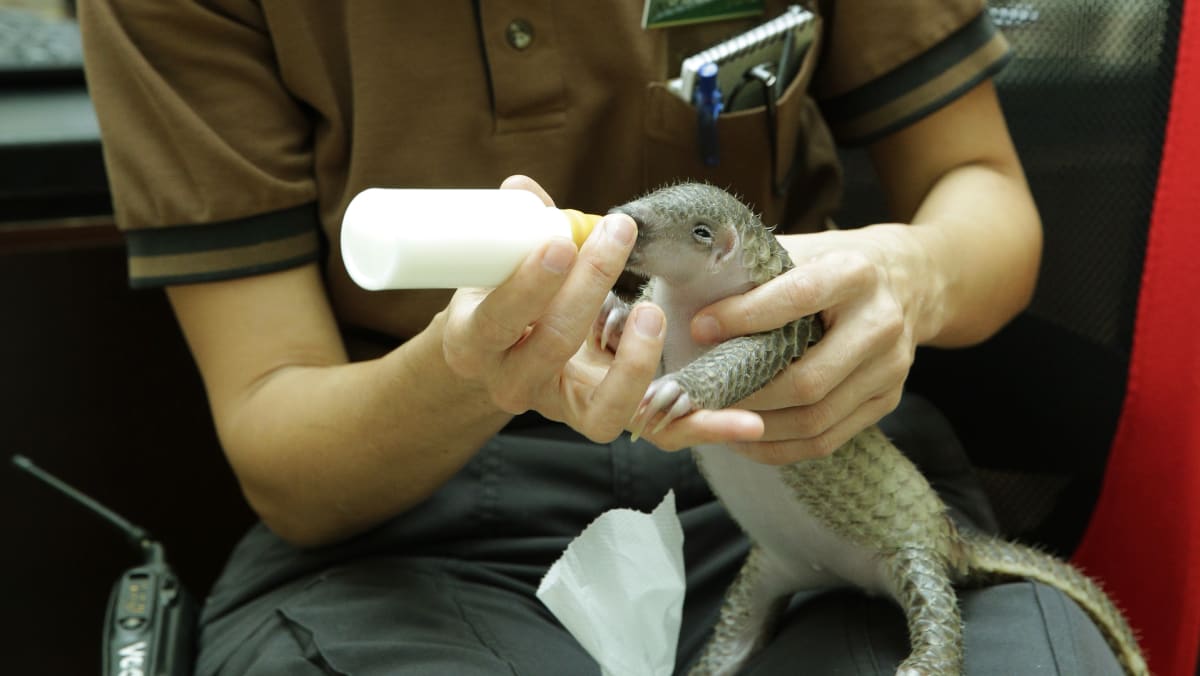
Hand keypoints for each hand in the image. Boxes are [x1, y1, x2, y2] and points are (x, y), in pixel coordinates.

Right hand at [442, 176, 760, 445]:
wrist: (506, 353)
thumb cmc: (507, 297)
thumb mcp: (501, 265)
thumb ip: (520, 229)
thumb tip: (523, 187)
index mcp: (475, 341)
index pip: (499, 318)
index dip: (528, 285)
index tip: (560, 244)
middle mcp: (515, 384)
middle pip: (550, 349)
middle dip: (588, 289)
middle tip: (617, 239)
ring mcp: (567, 408)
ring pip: (603, 411)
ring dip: (635, 363)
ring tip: (654, 313)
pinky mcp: (613, 418)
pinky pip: (661, 433)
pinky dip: (705, 427)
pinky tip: (748, 421)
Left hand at [690, 224, 937, 462]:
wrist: (909, 280)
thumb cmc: (834, 264)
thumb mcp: (803, 249)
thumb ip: (756, 270)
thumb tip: (690, 296)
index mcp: (855, 273)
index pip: (798, 298)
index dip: (744, 317)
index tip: (700, 328)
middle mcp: (881, 323)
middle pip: (808, 379)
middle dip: (745, 392)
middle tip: (701, 392)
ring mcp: (890, 368)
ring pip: (815, 418)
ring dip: (756, 426)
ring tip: (715, 418)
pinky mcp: (887, 400)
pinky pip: (826, 440)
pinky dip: (778, 446)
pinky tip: (744, 437)